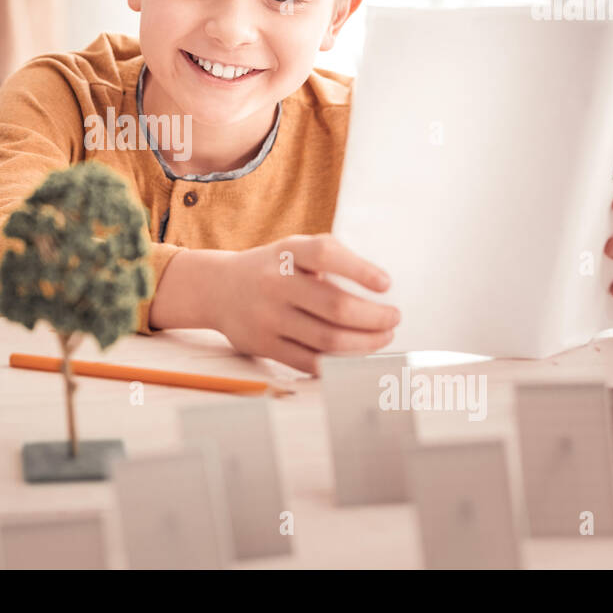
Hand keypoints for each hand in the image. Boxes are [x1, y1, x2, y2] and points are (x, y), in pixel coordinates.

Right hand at [207, 233, 399, 372]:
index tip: (386, 284)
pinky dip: (338, 362)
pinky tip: (354, 355)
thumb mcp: (295, 249)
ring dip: (364, 343)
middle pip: (335, 306)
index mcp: (288, 252)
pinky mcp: (263, 345)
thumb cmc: (274, 268)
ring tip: (381, 337)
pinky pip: (309, 361)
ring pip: (327, 339)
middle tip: (393, 319)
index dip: (359, 269)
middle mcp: (275, 283)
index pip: (325, 255)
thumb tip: (380, 287)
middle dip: (374, 318)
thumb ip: (331, 256)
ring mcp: (267, 317)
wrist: (218, 289)